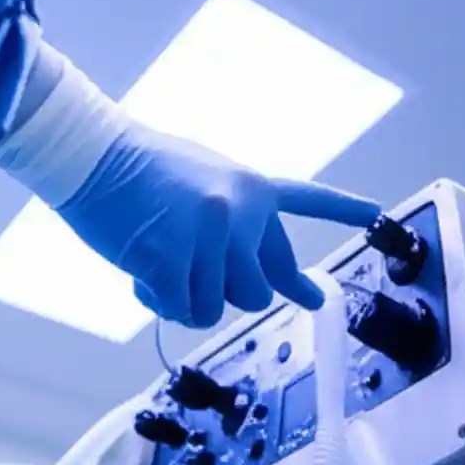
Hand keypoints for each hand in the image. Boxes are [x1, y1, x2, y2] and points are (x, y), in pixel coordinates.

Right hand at [56, 124, 379, 327]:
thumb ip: (241, 223)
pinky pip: (182, 311)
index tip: (374, 212)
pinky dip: (161, 302)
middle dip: (224, 290)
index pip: (305, 198)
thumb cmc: (138, 168)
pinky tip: (143, 274)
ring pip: (215, 308)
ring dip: (186, 298)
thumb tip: (277, 285)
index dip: (341, 207)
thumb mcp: (204, 180)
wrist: (90, 153)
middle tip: (189, 267)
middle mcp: (239, 213)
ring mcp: (208, 238)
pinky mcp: (172, 261)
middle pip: (256, 291)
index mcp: (250, 186)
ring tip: (159, 260)